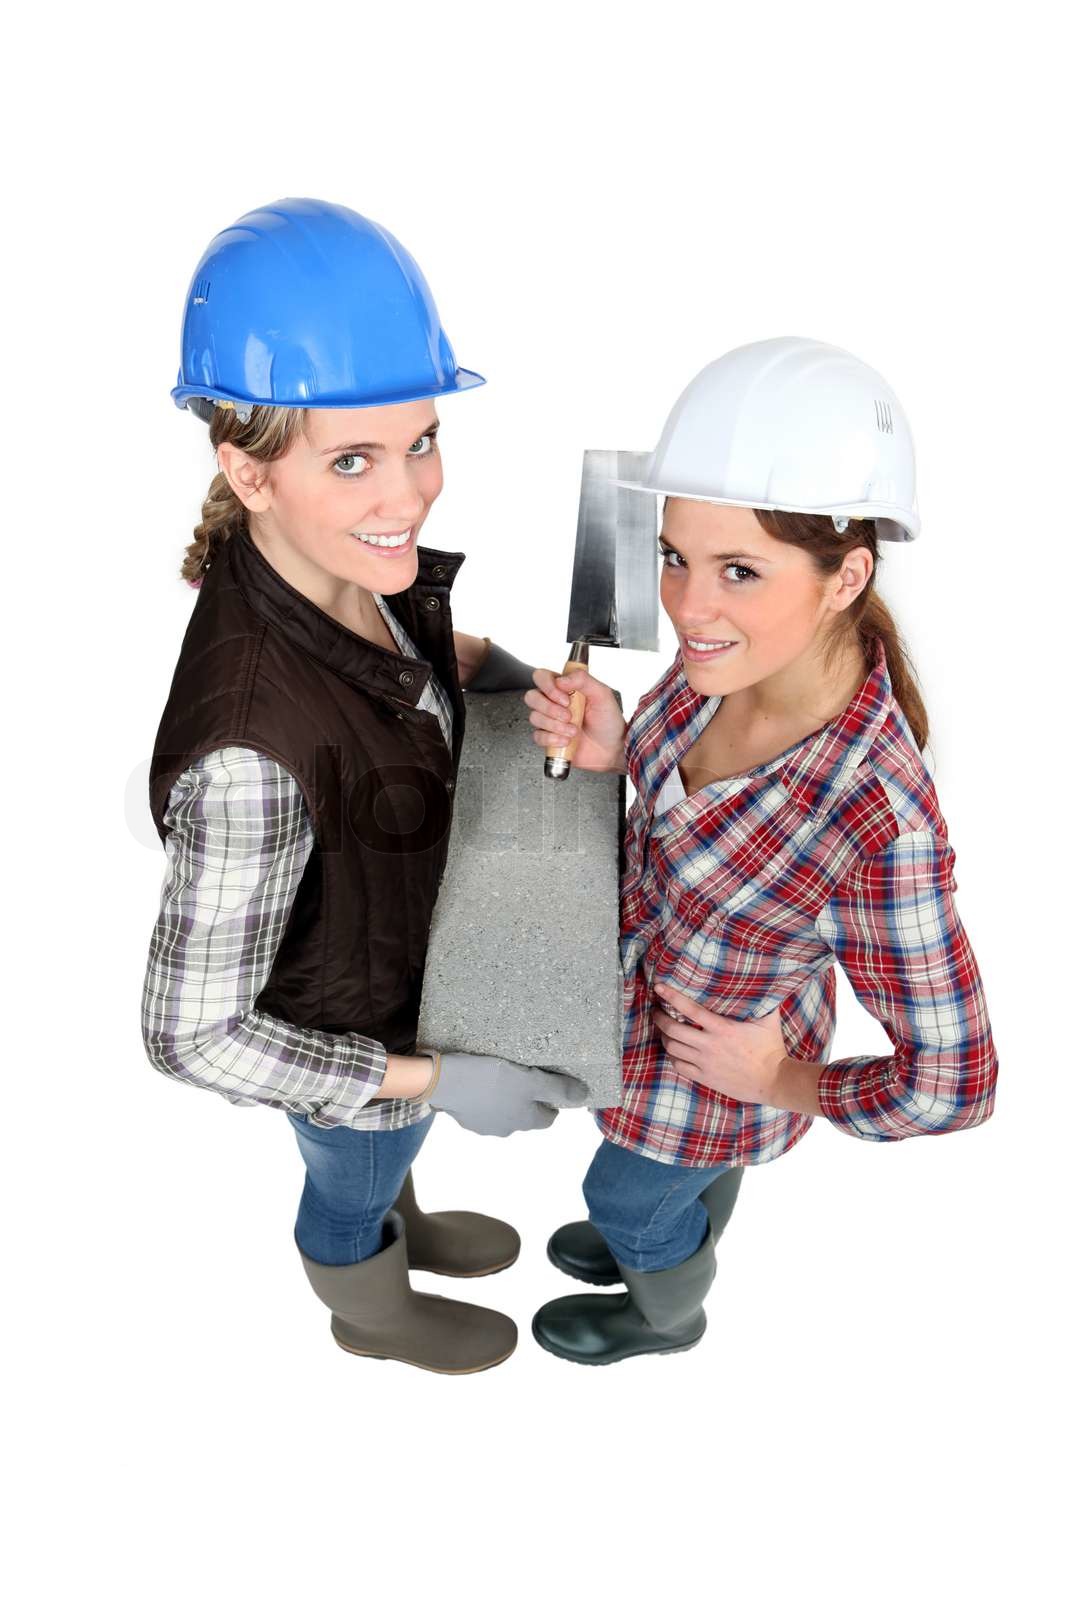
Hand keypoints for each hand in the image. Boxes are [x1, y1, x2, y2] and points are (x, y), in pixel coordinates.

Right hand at [430, 1052, 588, 1136]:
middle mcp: (507, 1129)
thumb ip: (558, 1089)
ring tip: (499, 1074)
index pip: (549, 1117)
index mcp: (526, 1121)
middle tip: (522, 1073)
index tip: (546, 1081)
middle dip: (527, 1098)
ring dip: (505, 1098)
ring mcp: (484, 1126)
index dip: (551, 1099)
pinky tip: (479, 1081)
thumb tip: (584, 1096)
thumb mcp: (530, 1080)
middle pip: (526, 1115)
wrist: (443, 1081)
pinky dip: (484, 1097)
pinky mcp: (465, 1117)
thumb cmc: (491, 1079)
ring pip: (503, 1112)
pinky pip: (482, 1107)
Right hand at [525, 667, 626, 772]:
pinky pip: (538, 736)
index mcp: (565, 687)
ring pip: (534, 718)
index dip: (548, 687)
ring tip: (573, 730)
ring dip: (555, 726)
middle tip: (569, 716)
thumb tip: (561, 679)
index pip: (542, 677)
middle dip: (550, 708)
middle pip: (532, 697)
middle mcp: (554, 702)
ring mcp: (550, 721)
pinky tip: (566, 740)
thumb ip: (583, 680)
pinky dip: (552, 739)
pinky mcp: (548, 738)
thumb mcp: (602, 695)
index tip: (565, 698)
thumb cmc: (608, 721)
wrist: (611, 749)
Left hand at [651, 982, 787, 1107]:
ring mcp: (705, 1063)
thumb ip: (763, 1000)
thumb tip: (765, 981)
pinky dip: (673, 1057)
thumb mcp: (768, 1020)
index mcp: (723, 1028)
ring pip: (672, 1048)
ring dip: (665, 1037)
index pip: (690, 1009)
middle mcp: (710, 1045)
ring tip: (665, 1030)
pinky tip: (675, 1051)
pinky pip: (679, 1066)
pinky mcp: (705, 1078)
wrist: (774, 1081)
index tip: (659, 987)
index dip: (672, 996)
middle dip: (660, 1018)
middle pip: (673, 1029)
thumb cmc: (772, 1049)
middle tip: (657, 1011)